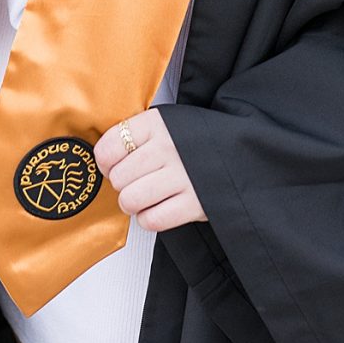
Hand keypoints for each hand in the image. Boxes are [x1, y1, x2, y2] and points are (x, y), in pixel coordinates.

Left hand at [94, 108, 206, 231]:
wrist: (241, 151)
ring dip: (133, 204)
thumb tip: (102, 159)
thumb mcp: (166, 122)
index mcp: (157, 123)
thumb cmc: (196, 138)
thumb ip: (136, 134)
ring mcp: (181, 176)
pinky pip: (152, 220)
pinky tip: (159, 207)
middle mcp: (167, 148)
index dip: (104, 162)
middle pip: (118, 178)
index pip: (108, 148)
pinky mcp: (194, 203)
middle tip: (135, 181)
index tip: (111, 165)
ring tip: (144, 197)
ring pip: (130, 201)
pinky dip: (150, 219)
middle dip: (122, 185)